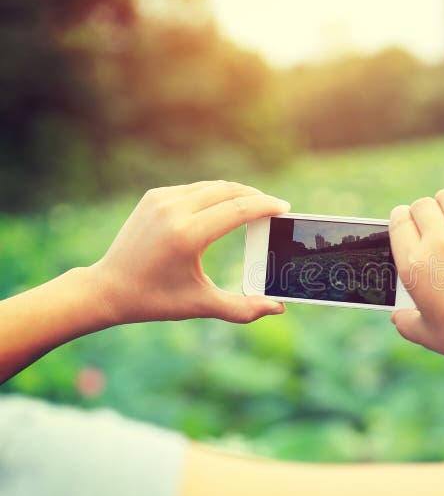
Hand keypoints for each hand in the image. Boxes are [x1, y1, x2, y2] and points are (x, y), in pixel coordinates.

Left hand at [91, 181, 289, 324]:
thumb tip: (278, 308)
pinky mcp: (154, 197)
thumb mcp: (201, 305)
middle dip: (255, 197)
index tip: (284, 207)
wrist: (108, 288)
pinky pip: (194, 189)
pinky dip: (214, 194)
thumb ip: (242, 308)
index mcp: (188, 235)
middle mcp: (174, 211)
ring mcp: (161, 200)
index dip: (266, 206)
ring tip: (254, 206)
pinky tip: (224, 206)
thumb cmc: (156, 300)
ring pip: (212, 186)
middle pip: (228, 191)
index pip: (238, 209)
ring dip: (236, 193)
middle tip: (274, 207)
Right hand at [389, 188, 443, 363]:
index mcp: (413, 266)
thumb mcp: (427, 335)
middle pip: (422, 205)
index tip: (406, 223)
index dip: (401, 219)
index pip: (399, 221)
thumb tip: (397, 318)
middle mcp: (437, 244)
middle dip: (421, 212)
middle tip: (428, 225)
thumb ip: (407, 322)